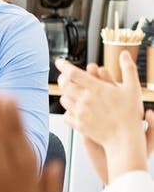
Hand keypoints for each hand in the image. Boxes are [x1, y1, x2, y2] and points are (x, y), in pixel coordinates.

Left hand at [57, 53, 151, 183]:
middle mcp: (85, 100)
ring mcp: (80, 113)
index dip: (64, 66)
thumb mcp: (132, 87)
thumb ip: (128, 68)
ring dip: (65, 94)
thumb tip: (124, 53)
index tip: (59, 62)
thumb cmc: (130, 113)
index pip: (73, 73)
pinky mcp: (79, 125)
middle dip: (62, 78)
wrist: (124, 137)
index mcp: (97, 88)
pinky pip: (66, 115)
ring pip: (63, 99)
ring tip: (70, 92)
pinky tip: (73, 109)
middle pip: (64, 85)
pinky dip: (68, 111)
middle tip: (64, 76)